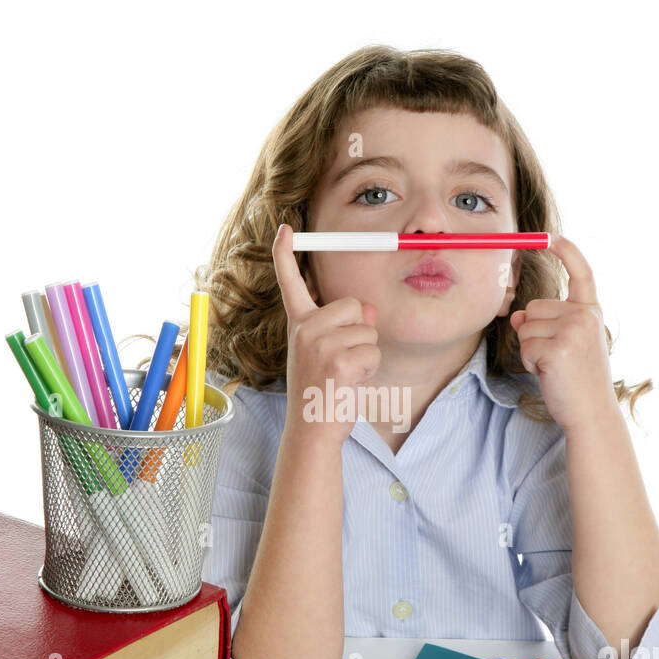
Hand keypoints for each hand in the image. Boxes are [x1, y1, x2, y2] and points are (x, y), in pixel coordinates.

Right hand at [272, 223, 381, 445]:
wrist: (311, 430)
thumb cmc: (322, 391)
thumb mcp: (328, 352)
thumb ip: (346, 327)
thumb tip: (371, 312)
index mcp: (298, 324)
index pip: (290, 283)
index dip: (285, 254)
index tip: (285, 229)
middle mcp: (304, 329)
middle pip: (356, 306)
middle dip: (361, 332)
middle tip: (342, 362)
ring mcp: (319, 344)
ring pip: (369, 331)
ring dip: (366, 355)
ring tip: (344, 375)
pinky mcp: (338, 360)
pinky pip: (373, 352)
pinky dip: (370, 370)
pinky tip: (350, 384)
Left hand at [508, 235, 618, 434]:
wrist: (592, 414)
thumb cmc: (577, 381)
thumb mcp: (564, 344)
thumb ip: (544, 324)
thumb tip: (517, 316)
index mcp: (591, 311)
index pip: (581, 271)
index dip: (564, 250)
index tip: (547, 235)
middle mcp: (585, 315)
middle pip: (534, 307)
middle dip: (534, 332)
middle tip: (557, 358)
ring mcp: (574, 330)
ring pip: (525, 327)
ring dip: (531, 350)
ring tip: (555, 367)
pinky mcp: (559, 348)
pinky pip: (525, 346)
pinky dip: (530, 363)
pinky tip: (550, 374)